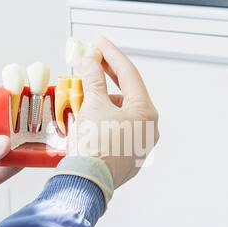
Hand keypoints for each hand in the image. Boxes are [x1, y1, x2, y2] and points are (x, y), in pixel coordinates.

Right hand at [68, 37, 158, 190]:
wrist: (85, 184)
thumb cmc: (95, 147)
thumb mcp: (92, 104)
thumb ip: (92, 78)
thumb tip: (89, 61)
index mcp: (146, 113)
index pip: (128, 75)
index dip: (110, 55)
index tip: (97, 43)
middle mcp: (147, 129)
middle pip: (124, 93)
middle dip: (104, 78)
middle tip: (89, 62)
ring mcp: (137, 145)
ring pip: (117, 113)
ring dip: (99, 100)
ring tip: (80, 92)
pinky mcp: (123, 158)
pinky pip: (112, 130)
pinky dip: (98, 118)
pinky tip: (84, 114)